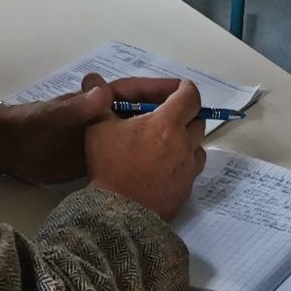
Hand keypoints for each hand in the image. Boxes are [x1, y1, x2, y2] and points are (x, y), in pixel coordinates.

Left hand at [0, 73, 181, 184]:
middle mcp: (107, 116)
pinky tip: (165, 174)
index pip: (139, 90)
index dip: (165, 91)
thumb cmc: (33, 129)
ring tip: (189, 152)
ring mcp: (106, 138)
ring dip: (163, 141)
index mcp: (100, 99)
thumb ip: (79, 108)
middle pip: (147, 113)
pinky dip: (149, 161)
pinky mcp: (102, 159)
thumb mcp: (55, 118)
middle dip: (172, 117)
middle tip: (199, 128)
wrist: (13, 154)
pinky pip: (133, 156)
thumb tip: (104, 93)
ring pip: (143, 136)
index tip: (191, 95)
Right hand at [85, 78, 206, 219]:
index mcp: (167, 123)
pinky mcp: (186, 190)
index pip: (190, 96)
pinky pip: (190, 170)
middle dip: (186, 114)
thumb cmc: (110, 165)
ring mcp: (188, 168)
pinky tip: (163, 169)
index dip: (185, 89)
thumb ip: (100, 102)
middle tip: (167, 116)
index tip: (178, 89)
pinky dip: (182, 164)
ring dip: (186, 140)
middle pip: (198, 121)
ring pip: (197, 147)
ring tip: (165, 144)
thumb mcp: (98, 128)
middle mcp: (184, 143)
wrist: (118, 212)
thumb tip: (92, 78)